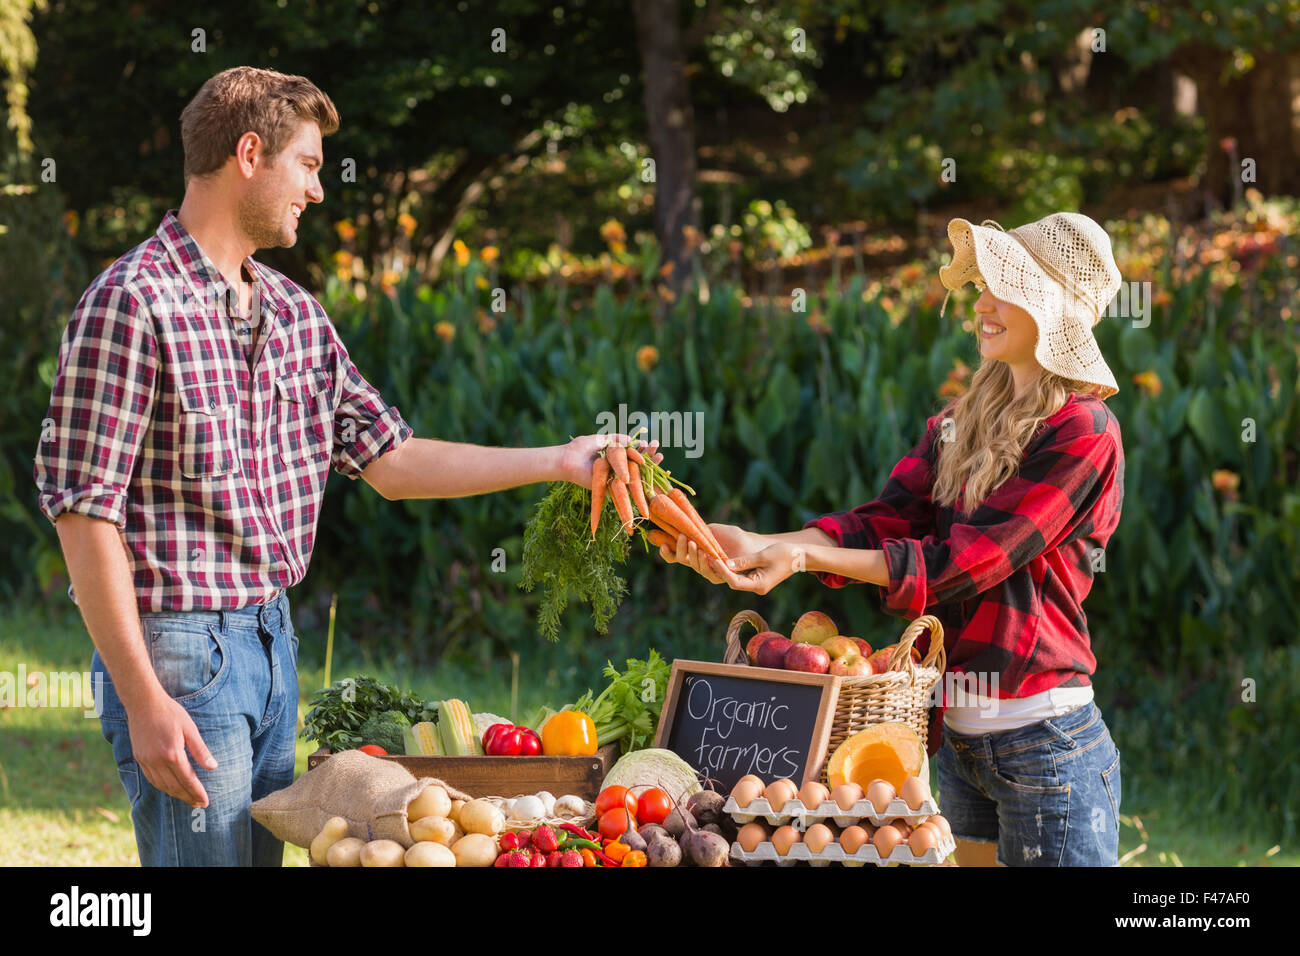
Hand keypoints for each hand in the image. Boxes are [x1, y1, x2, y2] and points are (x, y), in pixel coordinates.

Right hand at [126, 691, 217, 808]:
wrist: (143, 703)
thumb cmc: (170, 713)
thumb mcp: (190, 729)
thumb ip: (201, 750)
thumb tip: (214, 767)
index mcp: (172, 754)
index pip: (187, 780)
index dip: (197, 792)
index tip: (205, 802)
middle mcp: (157, 761)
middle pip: (174, 786)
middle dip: (188, 797)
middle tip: (199, 804)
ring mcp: (146, 761)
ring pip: (162, 786)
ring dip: (175, 795)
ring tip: (187, 799)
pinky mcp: (139, 758)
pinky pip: (151, 779)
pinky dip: (162, 787)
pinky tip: (170, 789)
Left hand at [559, 434, 661, 488]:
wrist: (569, 460)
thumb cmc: (580, 448)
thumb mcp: (601, 438)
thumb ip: (616, 438)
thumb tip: (632, 439)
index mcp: (613, 457)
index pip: (633, 453)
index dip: (643, 449)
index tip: (650, 443)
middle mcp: (616, 467)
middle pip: (638, 462)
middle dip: (649, 455)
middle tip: (658, 447)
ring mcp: (615, 477)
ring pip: (636, 472)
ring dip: (649, 464)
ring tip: (660, 455)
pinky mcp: (611, 486)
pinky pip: (627, 483)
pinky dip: (638, 477)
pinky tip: (649, 467)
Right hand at [656, 523, 759, 584]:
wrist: (753, 545)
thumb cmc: (734, 537)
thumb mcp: (712, 530)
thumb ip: (697, 530)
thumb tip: (680, 526)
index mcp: (694, 552)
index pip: (675, 555)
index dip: (667, 552)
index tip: (661, 544)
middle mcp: (699, 563)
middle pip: (682, 561)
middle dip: (680, 549)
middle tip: (682, 537)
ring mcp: (710, 571)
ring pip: (695, 567)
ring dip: (692, 555)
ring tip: (693, 543)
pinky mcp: (722, 577)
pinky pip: (711, 573)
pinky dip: (707, 564)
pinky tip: (706, 555)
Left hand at [711, 541, 806, 594]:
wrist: (800, 556)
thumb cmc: (785, 554)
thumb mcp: (764, 555)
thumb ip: (745, 561)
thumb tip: (727, 563)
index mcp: (759, 585)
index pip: (735, 581)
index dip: (723, 571)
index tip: (713, 558)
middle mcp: (756, 588)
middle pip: (733, 581)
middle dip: (719, 569)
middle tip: (706, 556)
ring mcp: (756, 584)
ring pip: (735, 579)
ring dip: (723, 568)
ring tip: (710, 555)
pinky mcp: (756, 578)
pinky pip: (740, 575)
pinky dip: (731, 567)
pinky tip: (722, 557)